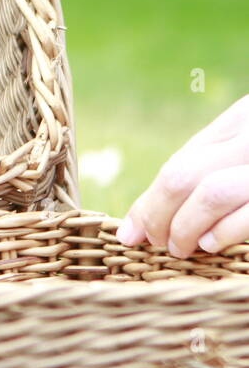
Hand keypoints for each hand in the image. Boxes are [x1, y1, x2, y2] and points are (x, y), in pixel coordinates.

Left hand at [117, 94, 248, 257]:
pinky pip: (247, 215)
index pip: (180, 161)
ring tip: (179, 249)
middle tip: (154, 243)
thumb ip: (198, 175)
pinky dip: (223, 233)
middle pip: (183, 175)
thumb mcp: (240, 155)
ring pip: (211, 193)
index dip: (149, 201)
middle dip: (157, 216)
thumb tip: (132, 229)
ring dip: (185, 227)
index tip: (131, 233)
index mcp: (243, 118)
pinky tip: (211, 245)